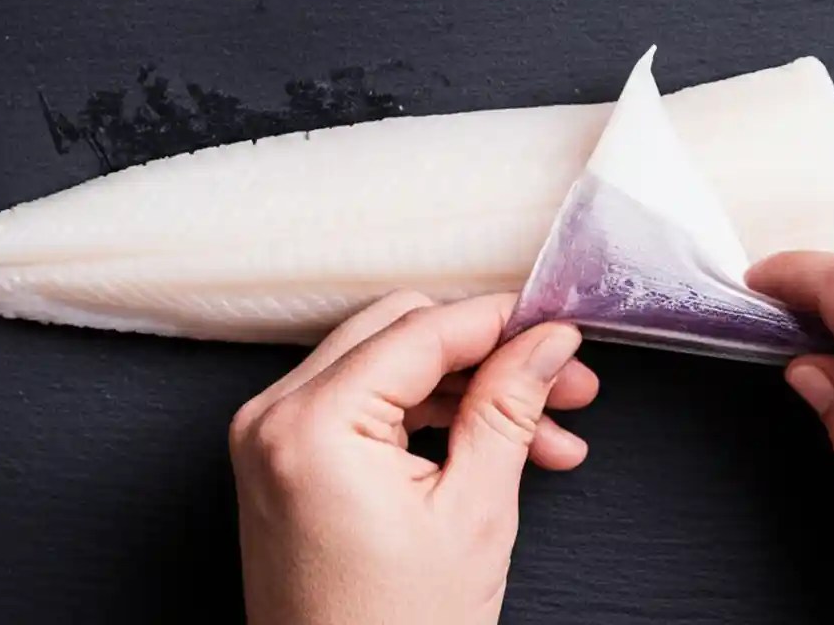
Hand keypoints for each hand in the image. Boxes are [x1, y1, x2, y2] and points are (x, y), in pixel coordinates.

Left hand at [228, 291, 597, 624]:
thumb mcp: (474, 511)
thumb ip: (509, 408)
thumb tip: (544, 342)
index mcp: (313, 425)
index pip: (423, 330)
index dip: (502, 323)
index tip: (558, 329)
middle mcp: (275, 418)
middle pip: (402, 333)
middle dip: (490, 355)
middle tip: (561, 382)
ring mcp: (272, 439)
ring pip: (389, 367)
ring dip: (469, 390)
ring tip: (546, 431)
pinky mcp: (285, 462)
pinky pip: (366, 407)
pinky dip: (430, 418)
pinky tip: (496, 443)